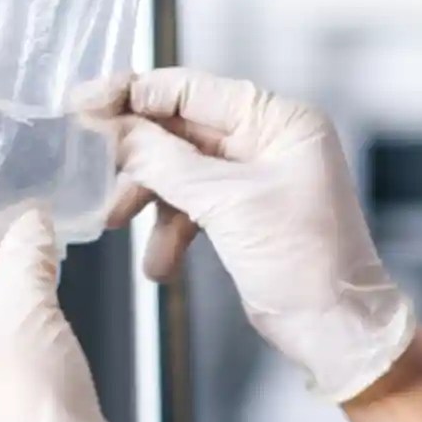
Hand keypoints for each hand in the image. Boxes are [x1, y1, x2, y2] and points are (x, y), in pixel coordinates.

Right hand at [81, 68, 415, 401]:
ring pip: (178, 171)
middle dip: (135, 155)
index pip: (194, 90)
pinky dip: (168, 232)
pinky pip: (190, 207)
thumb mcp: (228, 205)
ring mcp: (254, 178)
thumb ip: (165, 163)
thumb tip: (115, 132)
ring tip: (114, 221)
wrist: (335, 330)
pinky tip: (158, 264)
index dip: (135, 96)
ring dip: (146, 198)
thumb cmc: (308, 264)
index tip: (87, 105)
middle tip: (90, 167)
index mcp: (280, 121)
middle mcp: (269, 141)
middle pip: (181, 130)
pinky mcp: (242, 214)